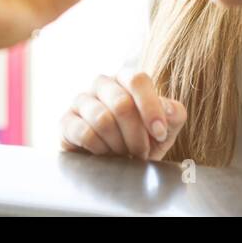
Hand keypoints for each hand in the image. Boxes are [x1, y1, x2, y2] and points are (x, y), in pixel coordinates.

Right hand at [60, 70, 186, 160]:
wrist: (117, 163)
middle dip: (136, 135)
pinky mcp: (66, 121)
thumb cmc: (143, 140)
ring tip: (124, 154)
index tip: (160, 134)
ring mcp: (81, 101)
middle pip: (121, 103)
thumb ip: (174, 114)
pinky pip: (84, 133)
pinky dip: (101, 149)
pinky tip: (105, 155)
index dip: (151, 108)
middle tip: (141, 152)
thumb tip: (168, 108)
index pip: (137, 80)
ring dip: (119, 144)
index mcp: (125, 79)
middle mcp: (101, 84)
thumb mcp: (166, 129)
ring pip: (102, 119)